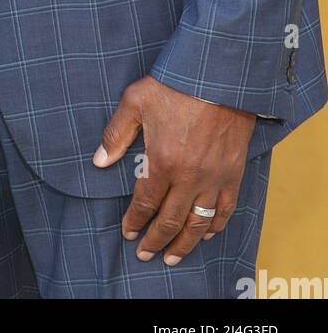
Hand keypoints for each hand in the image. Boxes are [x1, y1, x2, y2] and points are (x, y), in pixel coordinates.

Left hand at [94, 75, 255, 264]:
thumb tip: (99, 161)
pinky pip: (225, 209)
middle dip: (155, 241)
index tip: (128, 233)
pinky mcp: (233, 173)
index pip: (145, 203)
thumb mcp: (136, 101)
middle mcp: (189, 177)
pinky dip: (215, 226)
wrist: (218, 75)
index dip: (135, 222)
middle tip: (145, 254)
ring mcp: (214, 178)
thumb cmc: (175, 85)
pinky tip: (206, 234)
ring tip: (173, 257)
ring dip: (185, 244)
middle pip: (170, 221)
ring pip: (198, 223)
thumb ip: (116, 133)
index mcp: (162, 161)